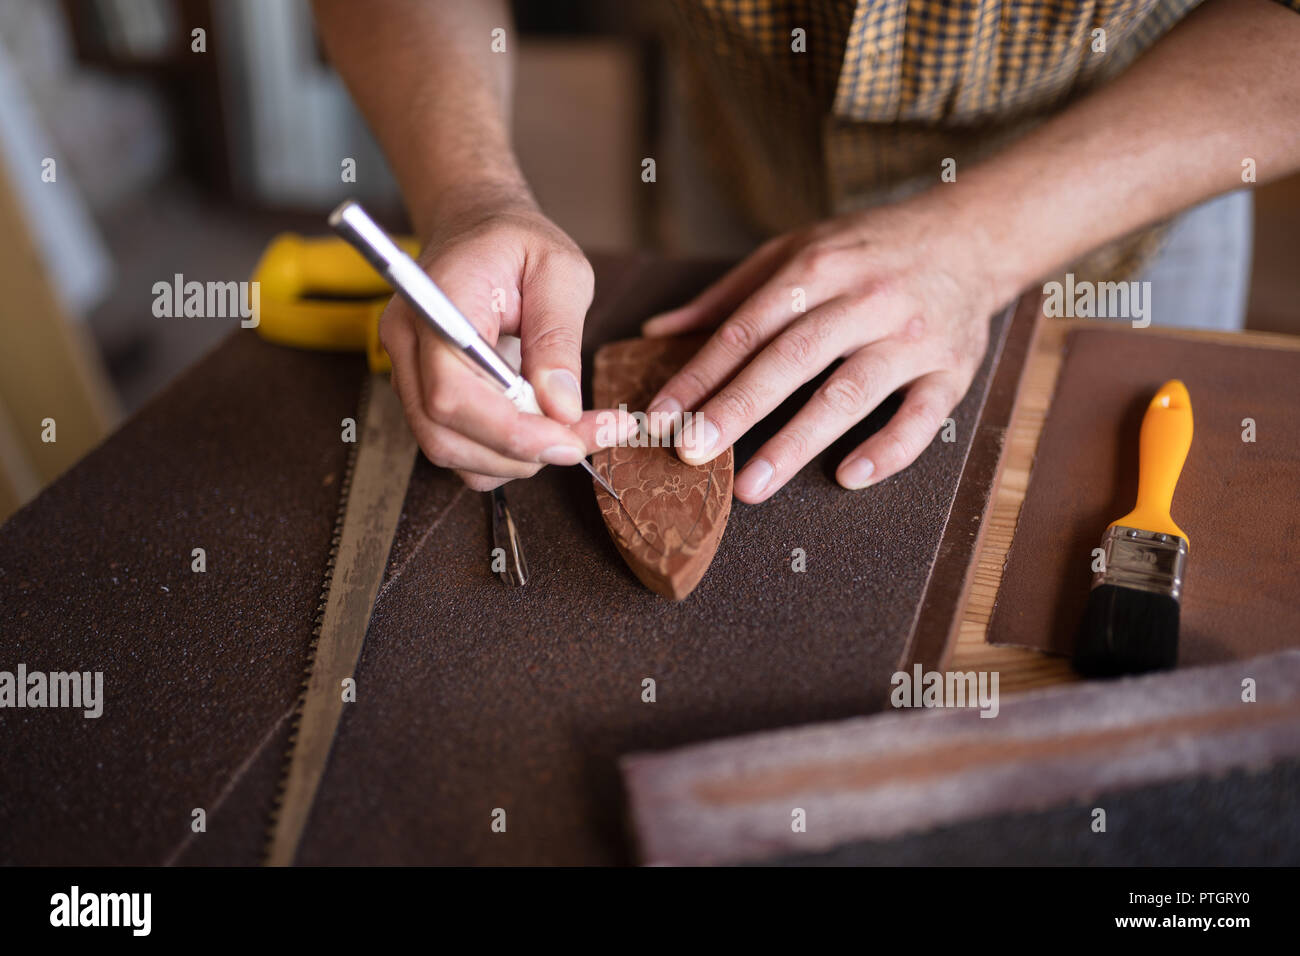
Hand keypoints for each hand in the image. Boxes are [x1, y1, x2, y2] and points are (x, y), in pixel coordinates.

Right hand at [380, 185, 612, 491]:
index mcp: (435, 304)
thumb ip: (558, 337)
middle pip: (444, 433)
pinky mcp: (423, 393)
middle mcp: (408, 344)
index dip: (509, 431)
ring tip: (569, 433)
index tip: (569, 440)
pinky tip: (540, 431)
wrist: (478, 228)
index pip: (451, 393)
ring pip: (448, 450)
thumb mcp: (560, 271)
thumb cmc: (517, 242)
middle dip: (519, 453)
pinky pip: (455, 445)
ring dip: (513, 459)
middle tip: (583, 440)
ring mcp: (408, 373)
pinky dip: (501, 454)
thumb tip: (562, 406)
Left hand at [642, 197, 999, 503]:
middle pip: (792, 359)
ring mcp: (912, 336)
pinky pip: (923, 417)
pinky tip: (848, 477)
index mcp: (818, 267)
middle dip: (737, 408)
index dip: (700, 374)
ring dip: (797, 441)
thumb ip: (727, 295)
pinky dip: (888, 449)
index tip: (661, 417)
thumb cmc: (867, 250)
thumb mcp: (796, 250)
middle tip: (692, 453)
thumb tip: (656, 332)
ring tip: (751, 486)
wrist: (972, 234)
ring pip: (850, 392)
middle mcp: (865, 299)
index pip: (748, 328)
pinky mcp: (954, 369)